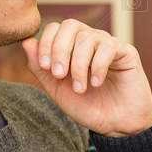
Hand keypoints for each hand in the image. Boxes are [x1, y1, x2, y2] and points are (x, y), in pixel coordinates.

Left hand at [20, 19, 151, 136]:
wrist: (116, 126)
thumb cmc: (88, 107)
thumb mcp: (57, 89)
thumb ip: (40, 67)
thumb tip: (25, 42)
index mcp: (72, 47)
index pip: (55, 28)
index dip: (46, 44)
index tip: (46, 68)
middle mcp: (90, 41)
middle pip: (70, 26)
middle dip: (60, 50)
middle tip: (59, 75)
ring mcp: (109, 45)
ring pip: (87, 38)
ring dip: (78, 65)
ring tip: (79, 89)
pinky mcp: (126, 52)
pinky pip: (108, 47)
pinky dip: (98, 66)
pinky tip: (96, 83)